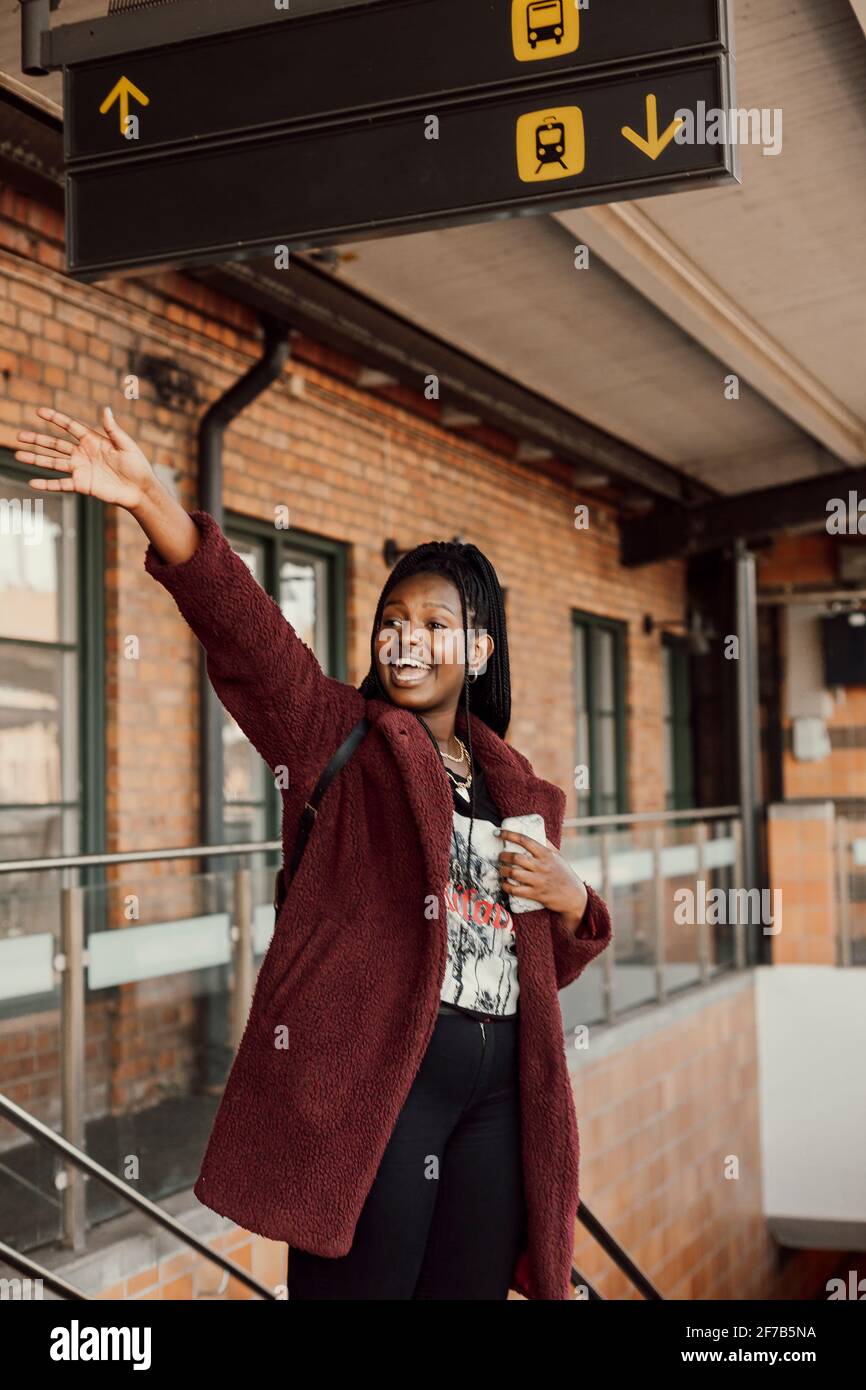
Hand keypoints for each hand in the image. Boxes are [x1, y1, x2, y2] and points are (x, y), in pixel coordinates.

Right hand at [16, 405, 156, 511]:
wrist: (140, 490)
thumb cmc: (137, 465)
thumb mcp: (126, 445)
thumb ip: (113, 429)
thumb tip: (105, 409)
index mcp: (92, 440)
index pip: (70, 426)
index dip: (55, 419)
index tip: (39, 411)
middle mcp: (83, 453)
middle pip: (55, 445)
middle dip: (37, 440)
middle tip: (19, 435)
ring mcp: (80, 469)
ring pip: (53, 463)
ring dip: (36, 460)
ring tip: (18, 456)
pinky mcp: (82, 485)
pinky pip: (61, 484)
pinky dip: (47, 484)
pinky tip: (32, 482)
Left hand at [498, 828, 587, 919]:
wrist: (574, 896)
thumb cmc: (565, 874)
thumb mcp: (558, 857)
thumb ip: (547, 846)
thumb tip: (538, 833)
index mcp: (546, 854)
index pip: (525, 840)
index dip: (509, 835)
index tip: (498, 833)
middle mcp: (542, 866)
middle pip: (516, 858)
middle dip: (503, 856)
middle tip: (500, 856)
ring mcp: (539, 881)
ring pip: (514, 873)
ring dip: (503, 871)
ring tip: (501, 870)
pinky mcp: (537, 894)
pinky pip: (516, 890)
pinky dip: (507, 887)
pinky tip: (504, 884)